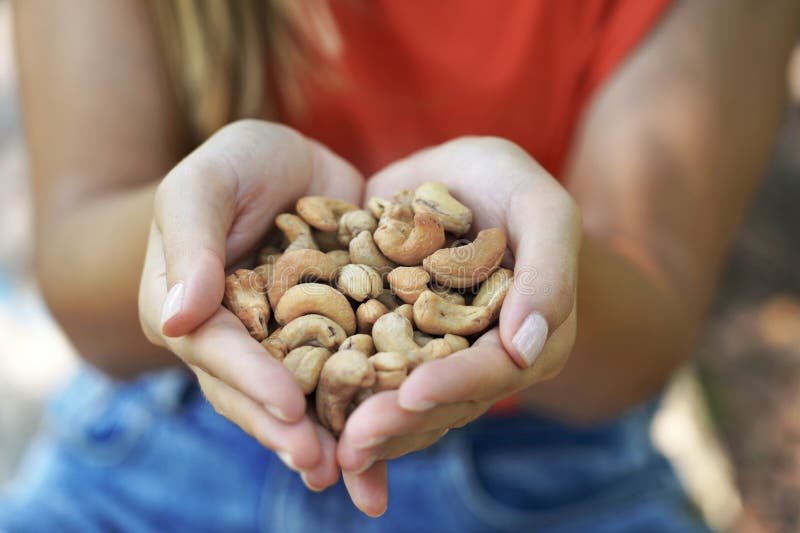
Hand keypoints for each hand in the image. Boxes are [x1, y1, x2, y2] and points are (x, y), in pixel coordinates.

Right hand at [139, 120, 362, 489]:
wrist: (290, 162)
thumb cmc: (235, 166)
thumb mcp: (203, 186)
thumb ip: (191, 245)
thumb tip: (176, 318)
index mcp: (193, 313)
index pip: (218, 352)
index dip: (252, 381)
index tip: (289, 409)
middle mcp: (239, 341)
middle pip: (259, 392)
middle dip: (290, 431)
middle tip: (324, 466)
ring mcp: (289, 344)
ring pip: (305, 396)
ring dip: (330, 436)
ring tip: (359, 475)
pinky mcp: (336, 335)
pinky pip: (350, 372)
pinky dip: (368, 406)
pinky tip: (395, 438)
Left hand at [336, 137, 581, 515]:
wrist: (454, 175)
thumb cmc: (508, 185)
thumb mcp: (541, 209)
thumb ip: (548, 271)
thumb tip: (528, 346)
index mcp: (524, 339)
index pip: (493, 371)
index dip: (454, 385)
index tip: (411, 395)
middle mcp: (475, 359)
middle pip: (440, 400)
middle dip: (398, 421)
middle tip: (353, 442)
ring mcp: (426, 354)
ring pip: (399, 401)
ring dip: (364, 427)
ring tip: (327, 451)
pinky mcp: (384, 338)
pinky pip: (361, 375)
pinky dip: (338, 402)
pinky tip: (308, 425)